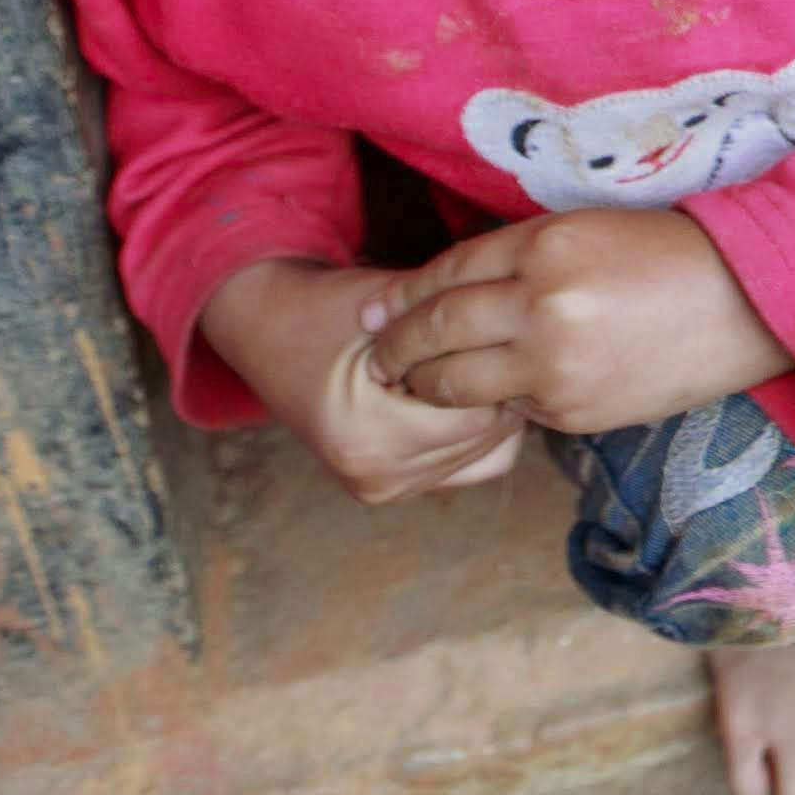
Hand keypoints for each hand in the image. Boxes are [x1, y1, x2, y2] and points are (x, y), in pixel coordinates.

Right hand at [196, 257, 527, 505]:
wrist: (267, 333)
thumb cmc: (328, 309)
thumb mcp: (390, 303)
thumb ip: (450, 323)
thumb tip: (528, 332)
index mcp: (368, 436)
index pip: (479, 411)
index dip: (492, 365)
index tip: (485, 332)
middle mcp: (375, 477)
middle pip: (487, 436)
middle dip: (494, 388)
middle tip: (481, 344)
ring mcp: (380, 490)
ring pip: (485, 453)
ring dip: (485, 410)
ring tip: (459, 367)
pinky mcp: (386, 490)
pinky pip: (467, 466)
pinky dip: (472, 433)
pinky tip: (451, 396)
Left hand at [362, 206, 794, 440]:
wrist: (747, 303)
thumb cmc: (667, 254)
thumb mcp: (586, 230)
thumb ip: (519, 256)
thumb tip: (448, 291)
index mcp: (545, 245)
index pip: (447, 273)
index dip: (404, 297)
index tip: (377, 312)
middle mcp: (542, 305)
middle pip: (438, 330)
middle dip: (396, 348)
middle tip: (376, 355)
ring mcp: (557, 365)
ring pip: (459, 385)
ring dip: (427, 386)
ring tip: (412, 386)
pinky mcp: (575, 411)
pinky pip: (514, 409)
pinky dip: (498, 403)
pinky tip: (495, 395)